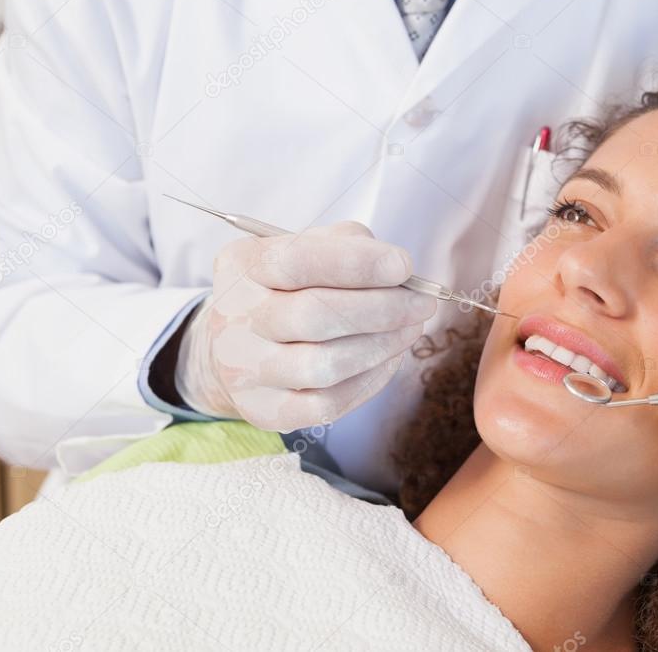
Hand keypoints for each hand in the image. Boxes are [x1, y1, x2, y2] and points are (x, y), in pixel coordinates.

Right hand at [175, 221, 435, 430]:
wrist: (239, 344)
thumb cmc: (288, 289)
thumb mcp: (307, 249)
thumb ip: (347, 247)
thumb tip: (398, 271)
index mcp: (243, 266)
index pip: (296, 260)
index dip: (357, 263)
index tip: (403, 266)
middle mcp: (234, 318)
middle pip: (314, 316)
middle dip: (383, 309)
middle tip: (423, 304)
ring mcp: (244, 370)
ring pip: (324, 365)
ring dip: (381, 346)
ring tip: (410, 329)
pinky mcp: (263, 411)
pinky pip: (327, 405)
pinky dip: (370, 381)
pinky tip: (389, 359)